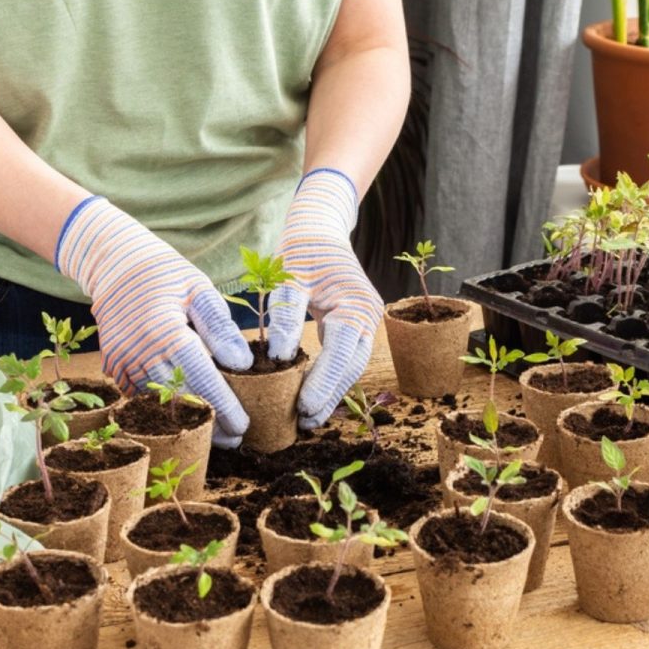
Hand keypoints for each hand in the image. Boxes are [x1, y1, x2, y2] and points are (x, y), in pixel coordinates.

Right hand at [56, 197, 252, 446]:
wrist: (114, 263)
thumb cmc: (165, 273)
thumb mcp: (199, 289)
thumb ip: (221, 327)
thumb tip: (243, 365)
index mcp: (164, 331)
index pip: (200, 378)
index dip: (222, 406)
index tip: (242, 425)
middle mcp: (139, 351)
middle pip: (179, 399)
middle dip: (208, 422)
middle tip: (234, 439)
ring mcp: (121, 361)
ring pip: (157, 403)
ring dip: (186, 420)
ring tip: (214, 433)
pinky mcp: (113, 365)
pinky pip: (139, 395)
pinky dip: (162, 407)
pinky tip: (184, 415)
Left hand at [269, 169, 383, 428]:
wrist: (320, 226)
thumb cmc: (302, 248)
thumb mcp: (288, 275)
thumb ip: (284, 314)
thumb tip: (279, 357)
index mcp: (356, 304)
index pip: (342, 353)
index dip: (324, 384)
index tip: (303, 408)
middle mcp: (369, 316)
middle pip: (352, 367)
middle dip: (329, 396)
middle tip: (303, 423)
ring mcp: (366, 321)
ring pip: (351, 366)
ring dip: (331, 392)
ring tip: (307, 418)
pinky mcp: (355, 325)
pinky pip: (346, 358)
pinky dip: (330, 378)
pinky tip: (312, 396)